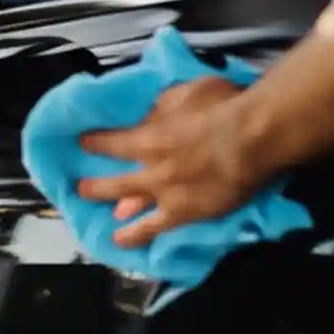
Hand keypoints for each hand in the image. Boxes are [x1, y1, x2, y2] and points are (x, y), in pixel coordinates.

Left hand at [77, 76, 269, 247]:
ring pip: (129, 203)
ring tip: (101, 216)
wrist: (254, 137)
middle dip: (95, 184)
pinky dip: (136, 235)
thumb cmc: (224, 107)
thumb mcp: (184, 93)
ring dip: (112, 208)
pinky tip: (121, 240)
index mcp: (148, 136)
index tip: (81, 143)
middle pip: (115, 178)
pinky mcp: (183, 213)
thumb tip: (147, 114)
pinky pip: (154, 228)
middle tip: (79, 189)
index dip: (94, 143)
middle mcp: (149, 167)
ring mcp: (164, 193)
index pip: (111, 142)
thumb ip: (161, 106)